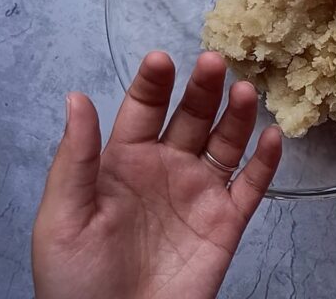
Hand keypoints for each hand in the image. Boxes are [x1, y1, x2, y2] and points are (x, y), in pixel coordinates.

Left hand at [32, 51, 281, 298]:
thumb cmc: (75, 282)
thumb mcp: (62, 218)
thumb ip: (75, 158)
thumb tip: (76, 97)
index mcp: (123, 162)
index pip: (142, 109)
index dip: (153, 83)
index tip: (162, 59)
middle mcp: (165, 169)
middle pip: (190, 116)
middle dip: (202, 88)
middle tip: (213, 62)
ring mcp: (199, 194)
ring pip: (225, 142)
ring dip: (237, 115)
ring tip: (245, 90)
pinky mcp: (226, 223)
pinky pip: (252, 186)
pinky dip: (266, 161)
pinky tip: (272, 137)